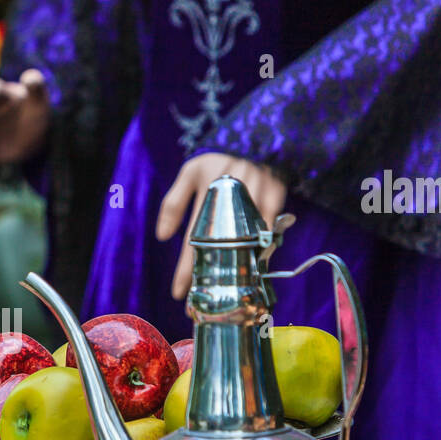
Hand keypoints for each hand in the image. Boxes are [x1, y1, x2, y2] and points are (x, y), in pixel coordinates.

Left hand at [156, 153, 287, 298]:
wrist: (255, 136)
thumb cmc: (217, 161)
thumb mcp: (189, 174)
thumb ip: (173, 203)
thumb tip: (163, 236)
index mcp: (208, 184)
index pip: (194, 236)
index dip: (186, 267)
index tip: (178, 293)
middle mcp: (234, 189)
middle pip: (219, 246)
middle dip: (208, 277)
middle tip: (197, 303)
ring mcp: (258, 192)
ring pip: (247, 242)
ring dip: (237, 269)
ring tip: (225, 293)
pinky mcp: (277, 193)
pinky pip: (270, 231)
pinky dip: (262, 250)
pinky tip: (251, 269)